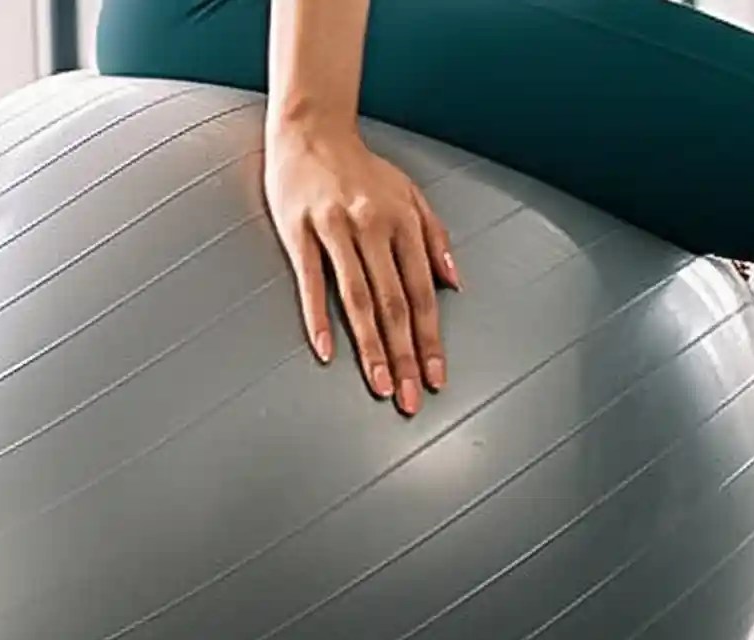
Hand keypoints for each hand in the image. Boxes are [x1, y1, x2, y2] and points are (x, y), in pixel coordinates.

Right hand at [264, 121, 461, 414]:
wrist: (312, 128)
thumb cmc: (360, 167)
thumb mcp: (409, 193)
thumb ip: (434, 236)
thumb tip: (454, 282)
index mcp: (403, 223)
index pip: (423, 293)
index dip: (431, 339)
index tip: (436, 376)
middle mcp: (374, 227)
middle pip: (395, 304)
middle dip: (405, 355)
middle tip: (411, 398)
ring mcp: (335, 229)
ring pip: (359, 299)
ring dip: (371, 347)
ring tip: (380, 385)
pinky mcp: (299, 230)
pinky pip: (312, 281)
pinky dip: (319, 318)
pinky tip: (327, 351)